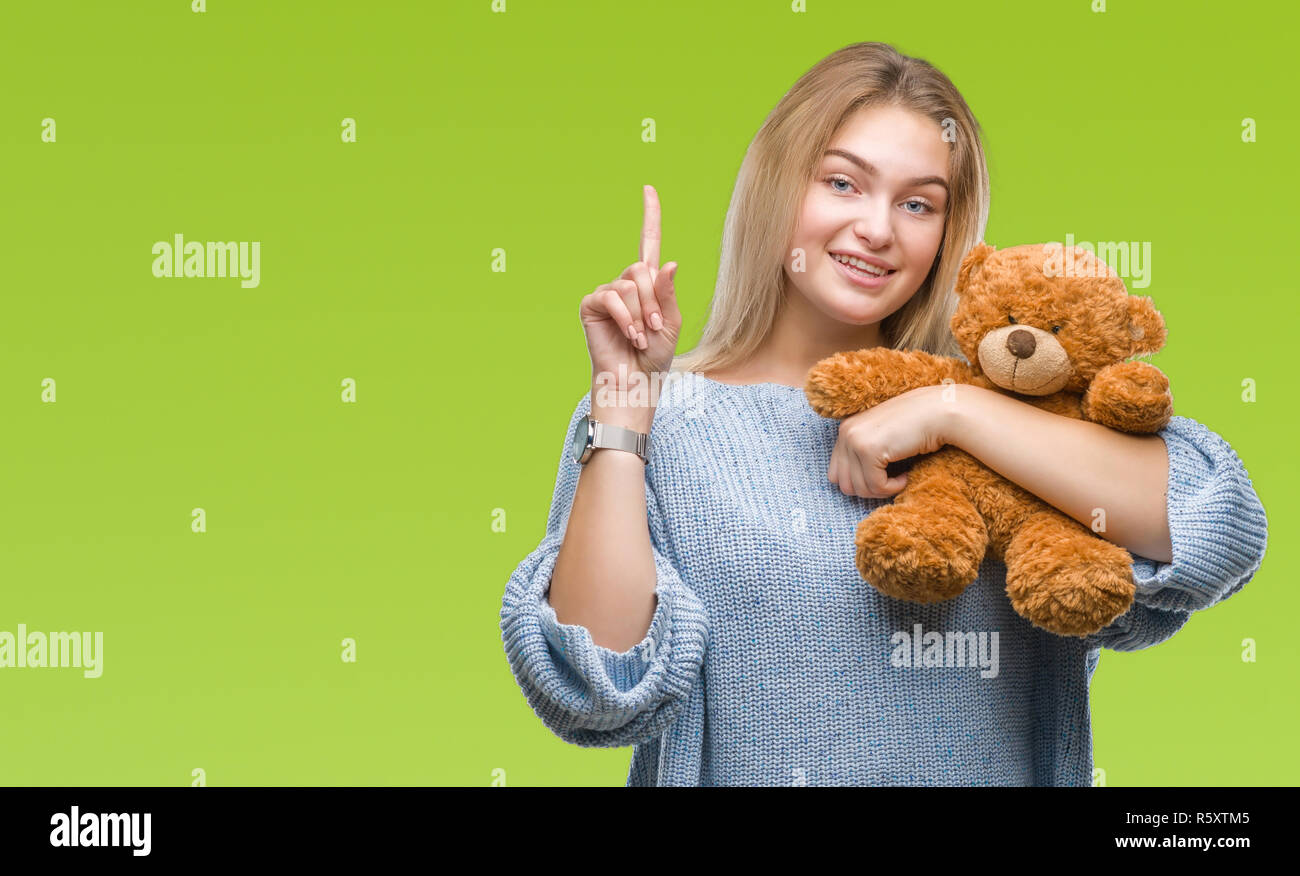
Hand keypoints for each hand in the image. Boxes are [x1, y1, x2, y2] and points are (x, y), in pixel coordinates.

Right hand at [580, 185, 681, 383]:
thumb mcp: (670, 322)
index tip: (648, 188)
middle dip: (653, 301)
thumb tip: (669, 262)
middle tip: (653, 328)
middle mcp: (626, 283)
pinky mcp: (592, 304)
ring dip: (641, 315)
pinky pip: (612, 298)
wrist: (635, 379)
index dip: (650, 215)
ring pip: (629, 286)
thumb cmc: (654, 355)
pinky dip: (626, 319)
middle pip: (642, 269)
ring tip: (641, 338)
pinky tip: (630, 337)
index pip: (649, 242)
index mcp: (648, 284)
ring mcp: (607, 292)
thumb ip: (668, 293)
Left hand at [828, 386, 948, 498]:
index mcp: (846, 430)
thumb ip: (861, 455)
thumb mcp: (881, 438)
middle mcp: (846, 433)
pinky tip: (906, 475)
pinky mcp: (869, 449)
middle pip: (845, 485)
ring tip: (900, 476)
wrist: (939, 412)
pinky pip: (876, 486)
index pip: (836, 475)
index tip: (882, 477)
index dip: (860, 483)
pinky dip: (893, 488)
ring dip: (883, 490)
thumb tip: (848, 489)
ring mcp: (855, 440)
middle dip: (870, 490)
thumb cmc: (916, 427)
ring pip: (860, 489)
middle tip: (891, 481)